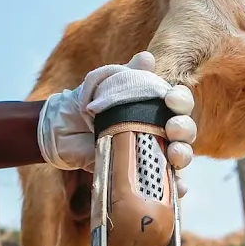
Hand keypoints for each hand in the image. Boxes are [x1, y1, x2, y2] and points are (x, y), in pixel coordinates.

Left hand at [37, 52, 196, 187]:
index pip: (179, 102)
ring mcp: (150, 153)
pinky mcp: (139, 175)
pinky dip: (177, 187)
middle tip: (172, 129)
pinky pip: (165, 183)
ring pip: (181, 155)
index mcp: (152, 105)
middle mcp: (157, 129)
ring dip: (184, 155)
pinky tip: (179, 188)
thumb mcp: (103, 84)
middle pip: (185, 129)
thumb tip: (147, 58)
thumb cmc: (84, 103)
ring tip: (174, 155)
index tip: (170, 101)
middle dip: (184, 128)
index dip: (181, 101)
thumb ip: (126, 74)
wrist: (59, 130)